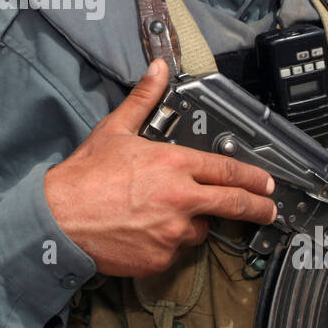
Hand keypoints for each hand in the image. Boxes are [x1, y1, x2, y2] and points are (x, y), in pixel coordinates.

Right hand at [43, 58, 277, 276]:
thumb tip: (158, 70)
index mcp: (174, 164)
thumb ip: (144, 100)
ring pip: (199, 230)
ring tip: (162, 216)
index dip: (253, 178)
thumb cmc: (84, 176)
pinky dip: (166, 244)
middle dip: (257, 208)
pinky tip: (144, 233)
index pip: (227, 170)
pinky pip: (174, 252)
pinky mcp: (161, 258)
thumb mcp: (115, 130)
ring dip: (191, 224)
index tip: (266, 184)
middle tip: (269, 210)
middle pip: (234, 205)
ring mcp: (173, 232)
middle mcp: (181, 199)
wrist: (58, 220)